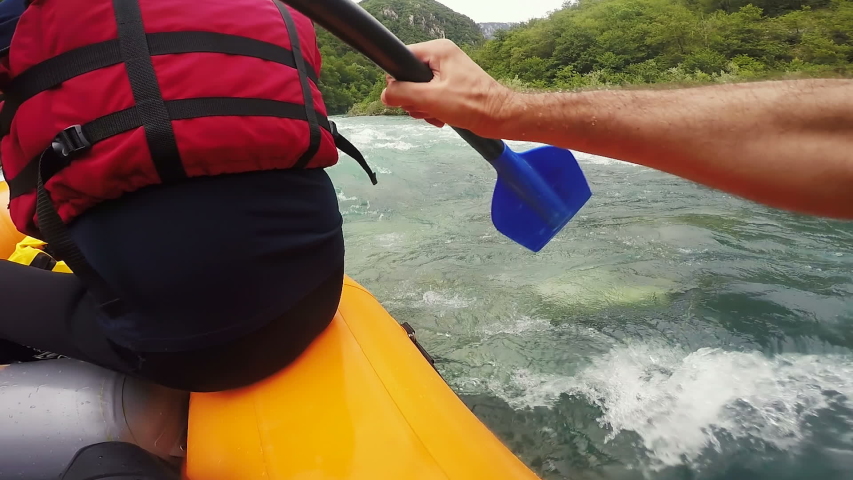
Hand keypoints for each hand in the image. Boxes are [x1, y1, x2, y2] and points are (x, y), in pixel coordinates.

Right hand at [380, 39, 512, 137]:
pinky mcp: (452, 86)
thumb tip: (385, 94)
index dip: (399, 81)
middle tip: (428, 108)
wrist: (500, 117)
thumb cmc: (474, 104)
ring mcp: (448, 71)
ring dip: (424, 107)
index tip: (409, 97)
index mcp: (438, 50)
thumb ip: (402, 94)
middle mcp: (442, 57)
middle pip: (409, 77)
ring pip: (419, 90)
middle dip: (414, 99)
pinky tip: (442, 118)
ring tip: (438, 114)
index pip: (402, 59)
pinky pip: (431, 97)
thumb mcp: (431, 99)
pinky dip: (433, 110)